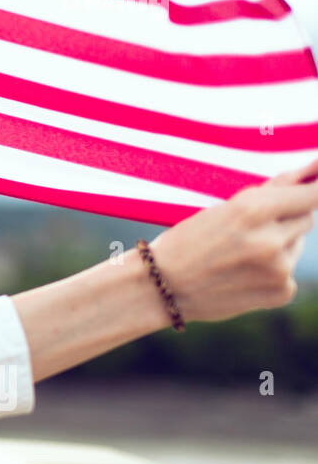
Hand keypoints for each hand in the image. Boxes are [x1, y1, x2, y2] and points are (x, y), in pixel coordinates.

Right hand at [149, 157, 317, 322]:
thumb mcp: (223, 209)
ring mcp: (279, 269)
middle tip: (250, 228)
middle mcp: (270, 240)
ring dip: (280, 244)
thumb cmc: (186, 241)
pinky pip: (289, 271)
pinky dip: (273, 271)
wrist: (161, 288)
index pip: (312, 194)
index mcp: (252, 210)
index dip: (316, 186)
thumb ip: (272, 191)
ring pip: (297, 245)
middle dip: (286, 218)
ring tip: (239, 255)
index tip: (316, 181)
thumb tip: (312, 170)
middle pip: (306, 217)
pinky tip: (242, 275)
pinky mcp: (282, 292)